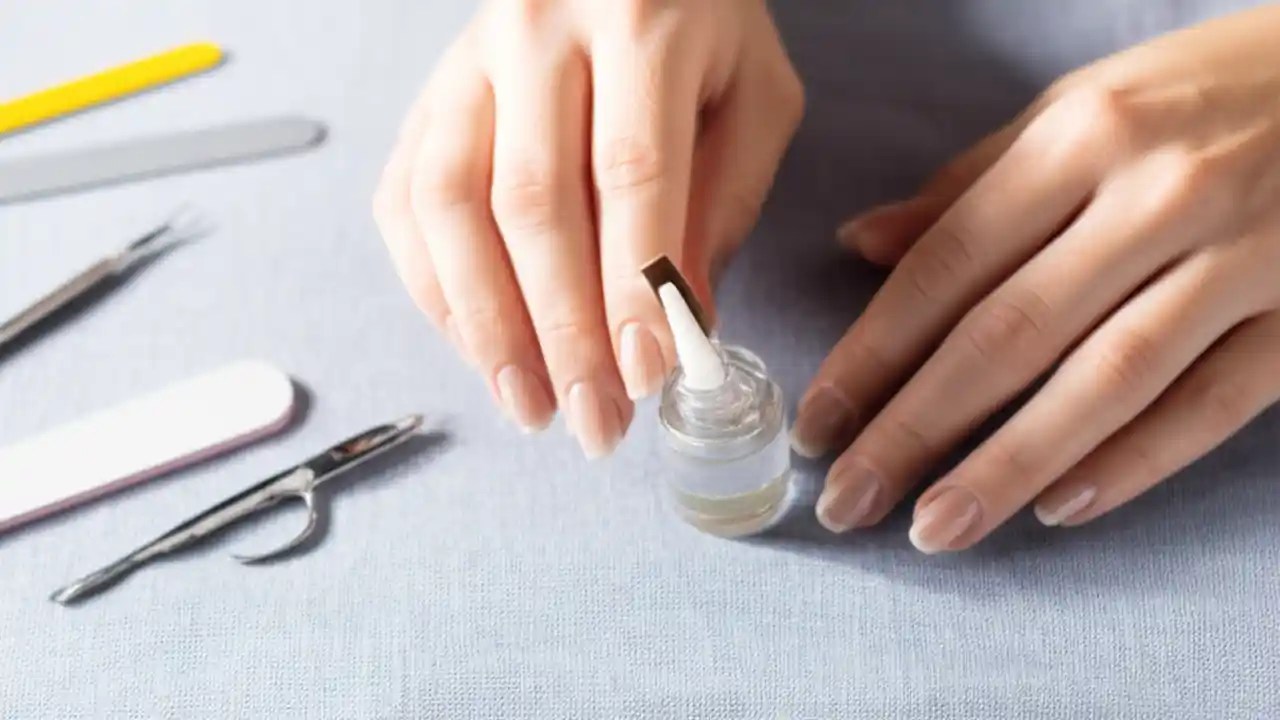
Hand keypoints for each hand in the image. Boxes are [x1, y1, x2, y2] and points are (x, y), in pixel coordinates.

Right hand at [374, 0, 802, 457]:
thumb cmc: (705, 26)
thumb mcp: (753, 99)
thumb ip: (723, 204)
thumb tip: (682, 327)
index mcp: (640, 21)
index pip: (631, 173)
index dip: (635, 285)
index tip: (646, 374)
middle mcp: (536, 28)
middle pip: (532, 202)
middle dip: (561, 332)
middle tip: (592, 421)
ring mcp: (465, 60)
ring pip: (448, 205)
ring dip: (485, 324)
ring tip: (528, 405)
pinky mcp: (428, 95)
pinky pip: (407, 201)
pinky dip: (438, 288)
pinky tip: (481, 347)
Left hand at [793, 6, 1279, 550]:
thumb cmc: (1205, 90)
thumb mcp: (1081, 106)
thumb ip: (968, 185)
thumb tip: (860, 244)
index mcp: (1082, 136)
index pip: (949, 264)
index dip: (873, 353)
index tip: (818, 424)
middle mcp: (1155, 196)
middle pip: (1010, 334)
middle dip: (915, 428)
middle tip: (847, 500)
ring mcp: (1239, 258)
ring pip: (1105, 382)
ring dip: (1009, 464)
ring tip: (935, 528)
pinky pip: (1210, 404)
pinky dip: (1134, 462)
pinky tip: (1060, 507)